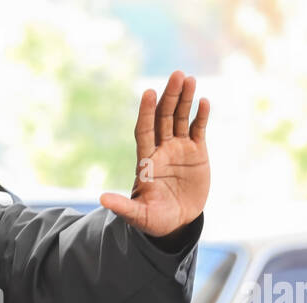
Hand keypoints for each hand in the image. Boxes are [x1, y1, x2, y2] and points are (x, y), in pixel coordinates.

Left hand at [100, 70, 209, 237]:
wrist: (177, 223)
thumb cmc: (154, 220)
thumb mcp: (138, 216)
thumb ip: (123, 207)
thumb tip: (102, 199)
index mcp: (146, 161)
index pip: (144, 130)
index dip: (145, 112)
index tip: (148, 93)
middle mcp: (162, 150)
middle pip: (164, 117)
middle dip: (169, 96)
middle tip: (176, 75)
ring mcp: (179, 149)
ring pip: (181, 118)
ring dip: (185, 99)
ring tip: (189, 78)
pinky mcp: (196, 153)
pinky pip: (198, 129)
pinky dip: (201, 116)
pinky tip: (204, 101)